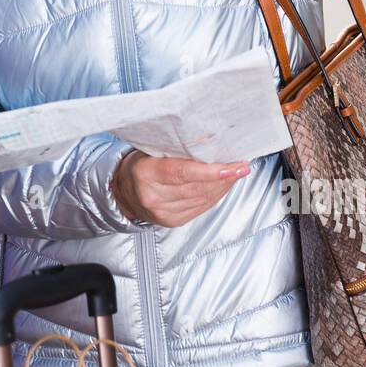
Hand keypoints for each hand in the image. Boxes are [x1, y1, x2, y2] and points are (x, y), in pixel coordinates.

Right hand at [110, 150, 250, 227]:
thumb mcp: (151, 150)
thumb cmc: (140, 165)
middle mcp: (153, 196)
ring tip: (236, 172)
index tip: (233, 167)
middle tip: (242, 165)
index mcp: (145, 173)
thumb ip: (176, 149)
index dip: (211, 171)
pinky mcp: (172, 221)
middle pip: (197, 187)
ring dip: (224, 185)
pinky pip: (202, 207)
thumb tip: (212, 145)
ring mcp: (163, 212)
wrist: (123, 193)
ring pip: (203, 198)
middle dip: (224, 177)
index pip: (183, 172)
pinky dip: (216, 195)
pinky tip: (223, 185)